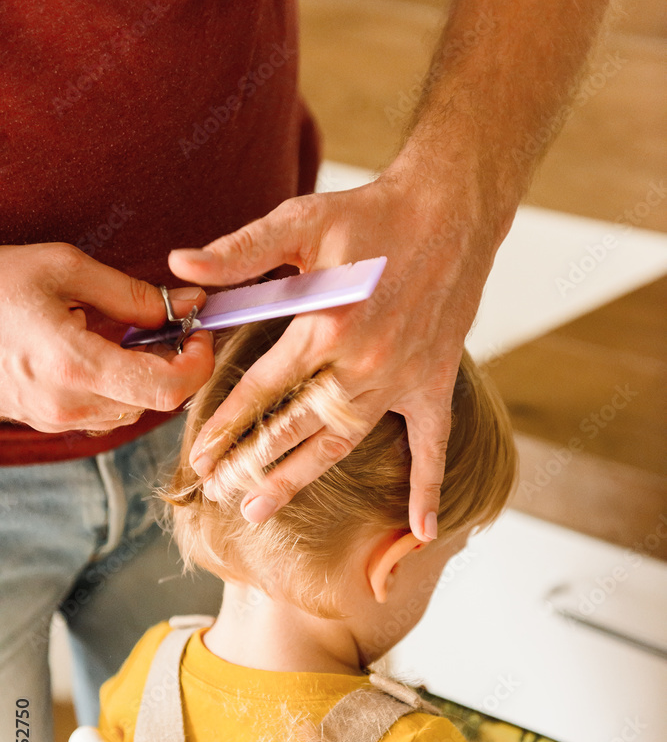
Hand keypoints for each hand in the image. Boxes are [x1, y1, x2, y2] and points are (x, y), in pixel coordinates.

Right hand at [0, 243, 214, 432]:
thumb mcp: (65, 269)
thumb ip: (133, 293)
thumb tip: (188, 303)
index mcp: (75, 365)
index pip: (168, 389)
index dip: (198, 363)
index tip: (199, 331)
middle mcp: (69, 403)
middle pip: (155, 401)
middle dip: (175, 363)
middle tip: (172, 323)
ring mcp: (55, 418)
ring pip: (132, 409)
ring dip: (147, 374)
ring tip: (132, 333)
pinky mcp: (46, 421)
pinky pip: (104, 411)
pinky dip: (119, 384)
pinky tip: (104, 351)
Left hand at [168, 157, 500, 541]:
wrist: (450, 210)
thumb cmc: (372, 214)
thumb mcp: (300, 221)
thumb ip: (239, 251)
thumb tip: (180, 264)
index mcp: (324, 328)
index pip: (260, 391)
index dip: (224, 425)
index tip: (199, 456)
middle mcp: (360, 365)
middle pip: (293, 430)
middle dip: (249, 464)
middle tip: (216, 493)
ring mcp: (399, 380)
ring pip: (340, 444)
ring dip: (298, 480)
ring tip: (260, 509)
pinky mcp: (433, 383)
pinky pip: (433, 445)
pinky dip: (428, 487)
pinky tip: (419, 531)